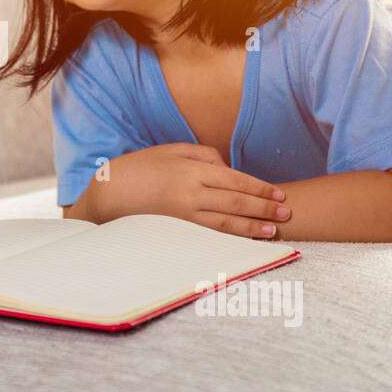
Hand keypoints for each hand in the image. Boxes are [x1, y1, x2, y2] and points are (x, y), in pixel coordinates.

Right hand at [77, 143, 290, 238]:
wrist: (105, 195)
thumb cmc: (137, 168)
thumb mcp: (169, 150)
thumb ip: (203, 155)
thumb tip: (228, 168)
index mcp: (191, 170)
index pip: (236, 180)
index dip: (260, 189)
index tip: (279, 196)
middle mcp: (190, 193)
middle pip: (237, 203)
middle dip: (264, 209)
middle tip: (286, 215)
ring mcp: (183, 215)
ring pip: (227, 223)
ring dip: (253, 228)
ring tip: (273, 232)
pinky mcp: (176, 231)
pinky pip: (210, 236)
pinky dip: (231, 239)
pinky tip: (245, 241)